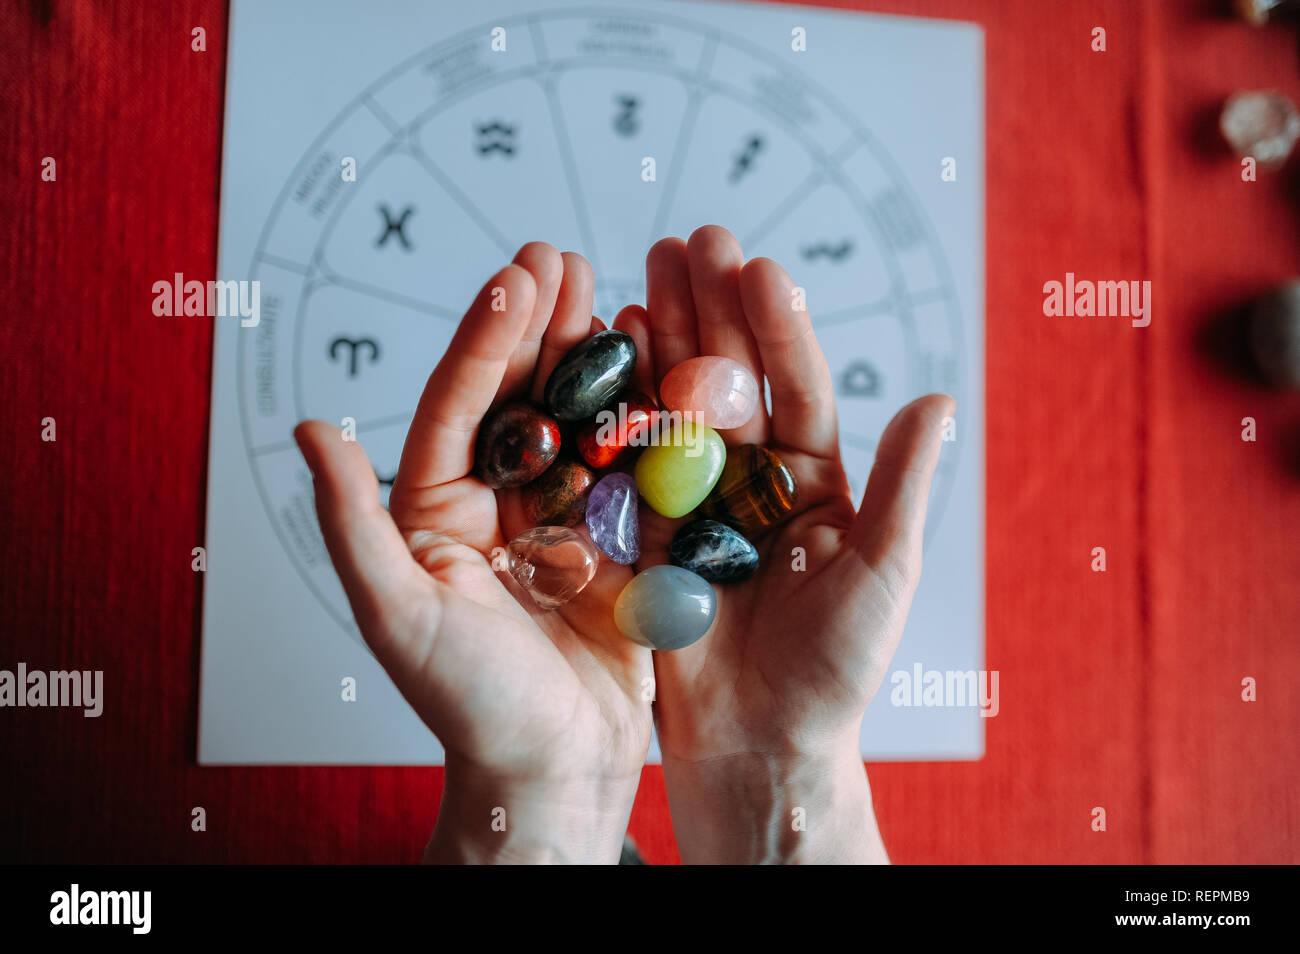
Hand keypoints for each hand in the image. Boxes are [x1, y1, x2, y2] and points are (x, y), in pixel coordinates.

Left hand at [294, 244, 652, 863]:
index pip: (460, 406)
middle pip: (519, 396)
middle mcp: (498, 505)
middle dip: (539, 325)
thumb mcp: (396, 613)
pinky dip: (646, 413)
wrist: (555, 769)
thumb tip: (310, 429)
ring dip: (593, 355)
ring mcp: (562, 519)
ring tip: (610, 291)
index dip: (487, 337)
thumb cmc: (471, 706)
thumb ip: (351, 521)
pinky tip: (661, 364)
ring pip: (577, 419)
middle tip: (561, 256)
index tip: (517, 276)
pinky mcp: (618, 542)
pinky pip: (631, 464)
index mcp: (436, 512)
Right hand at [613, 226, 952, 863]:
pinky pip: (634, 457)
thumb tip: (939, 401)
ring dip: (667, 335)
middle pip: (734, 378)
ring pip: (681, 403)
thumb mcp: (881, 574)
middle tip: (692, 239)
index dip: (780, 329)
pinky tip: (615, 344)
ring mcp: (698, 499)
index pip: (798, 388)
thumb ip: (901, 488)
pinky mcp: (649, 529)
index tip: (760, 268)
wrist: (762, 741)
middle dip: (714, 308)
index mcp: (814, 479)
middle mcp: (755, 477)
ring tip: (647, 267)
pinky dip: (622, 400)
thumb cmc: (835, 668)